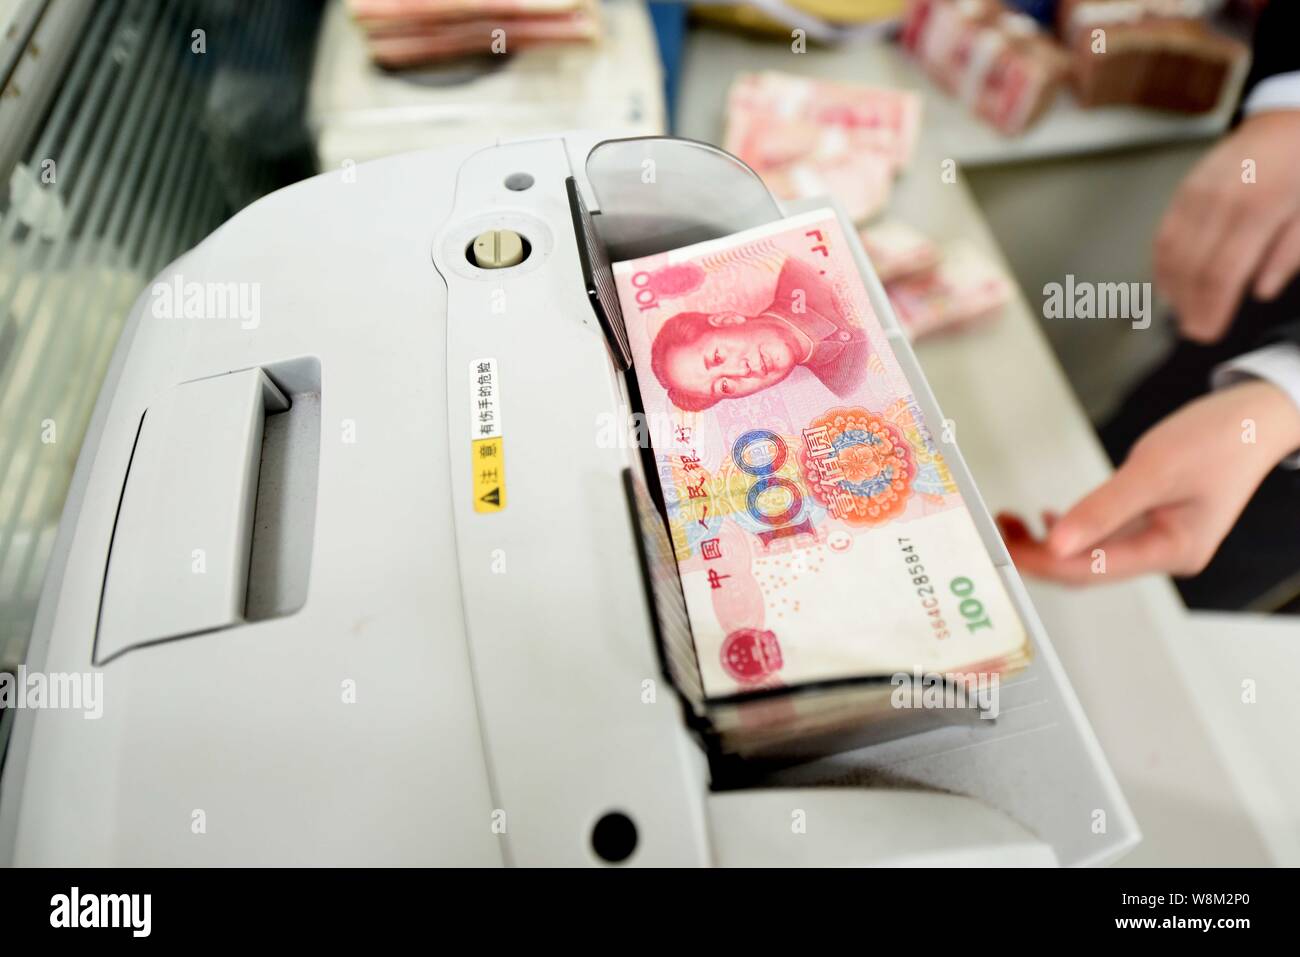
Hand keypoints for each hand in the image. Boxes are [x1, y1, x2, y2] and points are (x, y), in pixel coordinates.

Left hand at [997, 381, 1299, 583]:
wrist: (1257, 416)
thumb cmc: (1220, 438)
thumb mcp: (1155, 468)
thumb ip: (1104, 507)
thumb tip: (1056, 541)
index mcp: (1173, 551)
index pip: (1091, 570)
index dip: (1042, 562)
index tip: (1003, 550)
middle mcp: (1165, 553)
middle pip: (1086, 568)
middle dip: (1038, 555)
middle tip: (995, 535)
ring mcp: (1158, 539)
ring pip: (1090, 553)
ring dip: (1048, 543)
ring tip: (1009, 524)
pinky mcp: (1150, 521)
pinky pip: (1101, 535)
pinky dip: (1069, 527)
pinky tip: (1043, 518)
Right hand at [1154, 111, 1299, 343]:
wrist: (1288, 120)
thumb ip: (1289, 253)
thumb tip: (1263, 291)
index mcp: (1258, 208)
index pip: (1222, 273)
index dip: (1211, 309)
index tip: (1208, 332)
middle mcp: (1219, 201)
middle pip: (1192, 268)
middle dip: (1190, 307)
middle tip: (1194, 331)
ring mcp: (1196, 194)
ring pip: (1171, 253)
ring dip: (1173, 290)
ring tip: (1181, 314)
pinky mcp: (1184, 191)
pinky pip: (1164, 234)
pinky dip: (1161, 264)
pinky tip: (1169, 284)